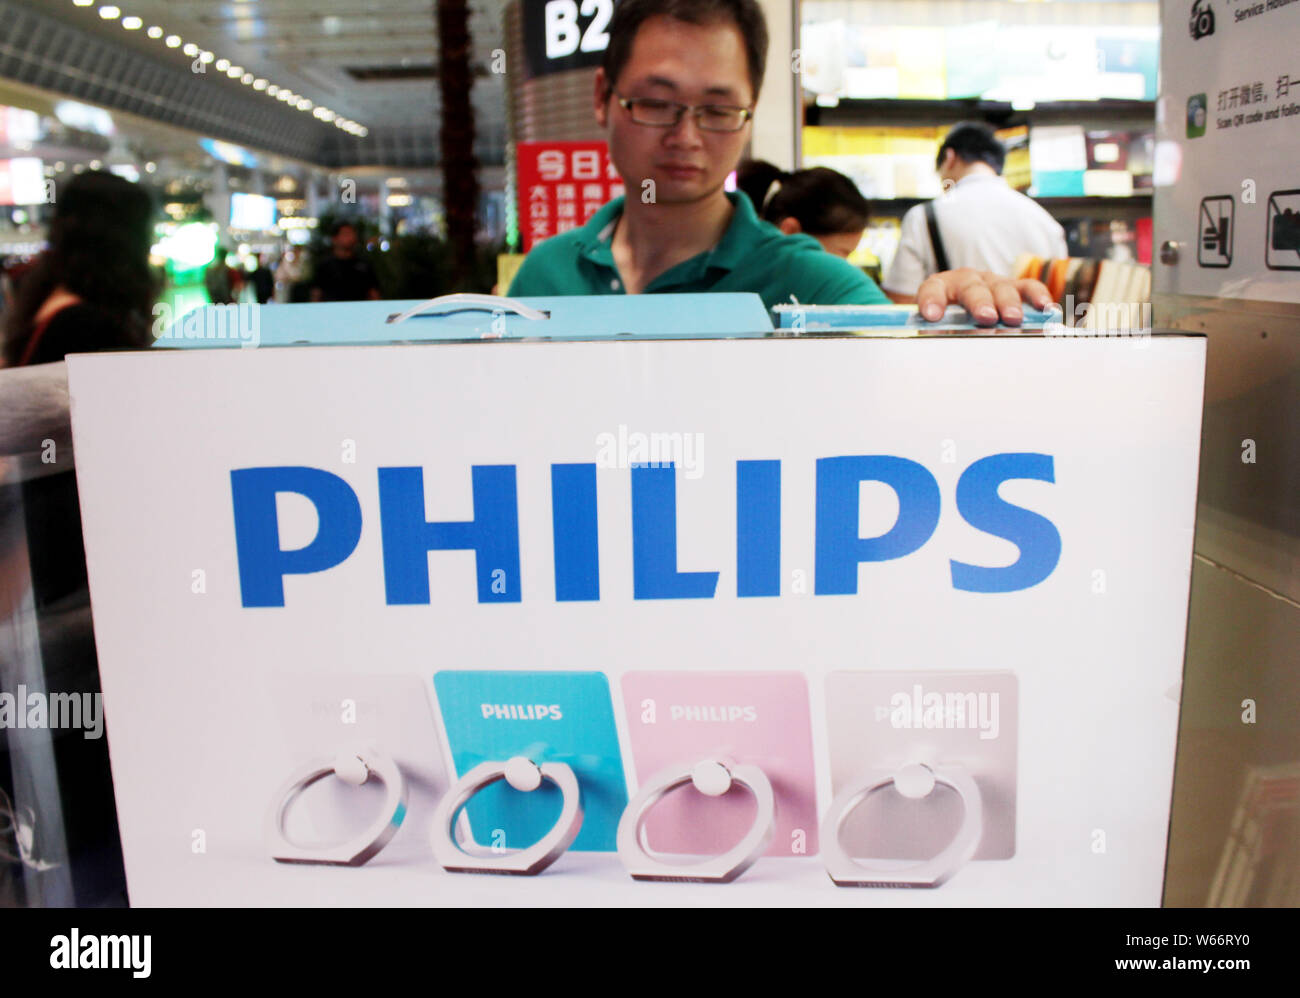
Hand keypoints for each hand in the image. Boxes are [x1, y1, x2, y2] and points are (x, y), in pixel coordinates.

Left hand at [915, 268, 1052, 326]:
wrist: (961, 304)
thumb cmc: (948, 319)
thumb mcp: (937, 325)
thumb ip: (936, 334)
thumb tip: (939, 360)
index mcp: (941, 287)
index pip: (932, 289)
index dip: (932, 300)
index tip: (931, 315)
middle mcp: (968, 280)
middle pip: (972, 288)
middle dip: (980, 302)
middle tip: (986, 317)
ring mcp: (992, 282)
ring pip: (1002, 288)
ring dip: (1008, 303)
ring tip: (1013, 319)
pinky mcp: (1015, 287)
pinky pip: (1028, 288)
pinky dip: (1038, 296)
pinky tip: (1046, 308)